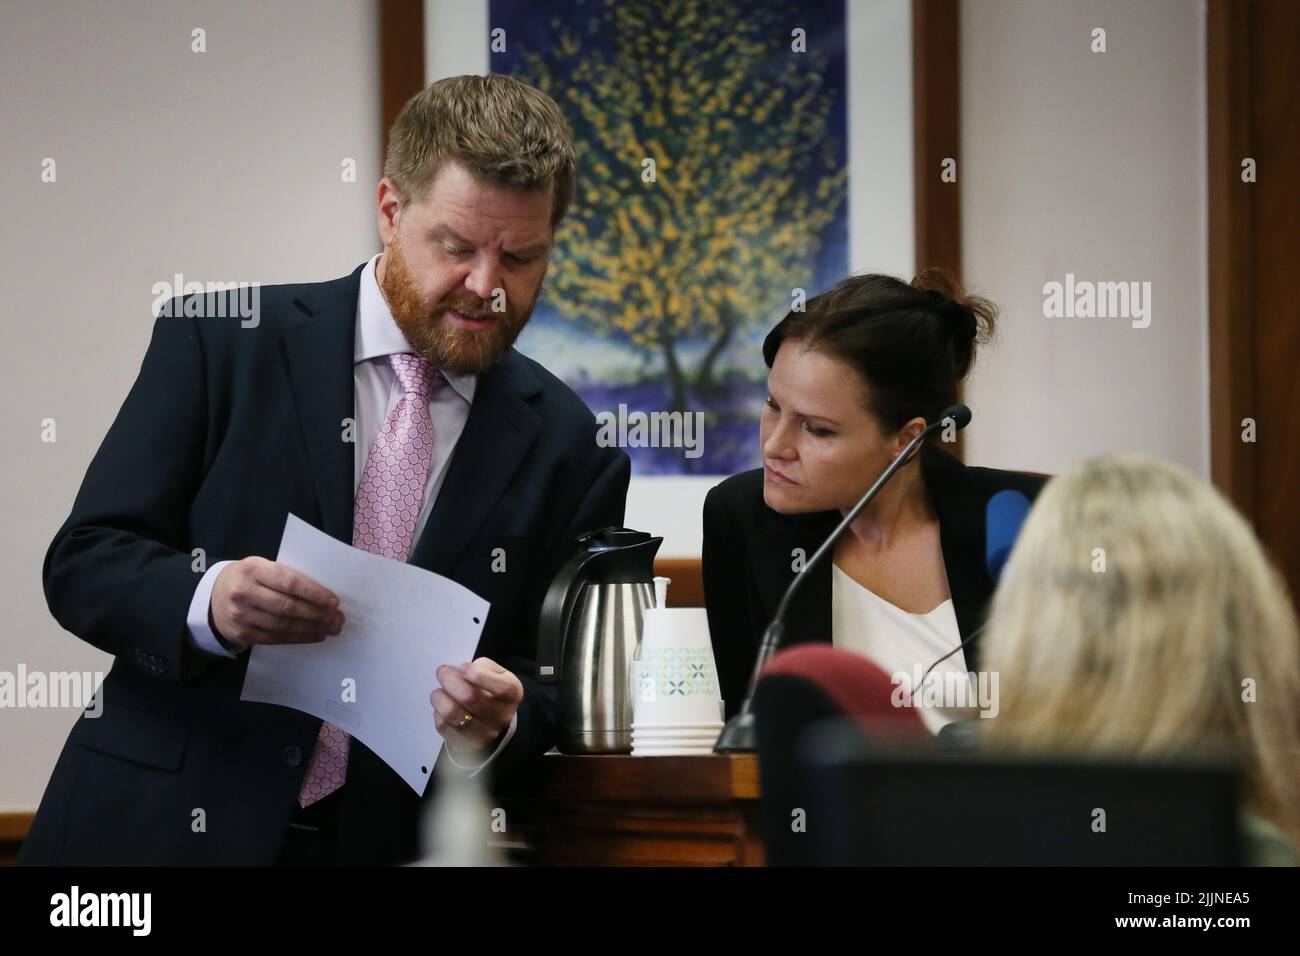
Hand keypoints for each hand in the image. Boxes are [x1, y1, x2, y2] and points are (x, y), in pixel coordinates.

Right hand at [210, 556, 342, 647]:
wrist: (212, 597)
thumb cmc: (248, 579)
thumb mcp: (260, 567)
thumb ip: (285, 576)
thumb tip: (323, 592)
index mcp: (252, 569)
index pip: (288, 582)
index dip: (313, 593)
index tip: (334, 601)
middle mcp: (244, 592)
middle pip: (288, 607)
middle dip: (317, 614)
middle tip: (338, 617)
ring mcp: (241, 615)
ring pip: (284, 625)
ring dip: (312, 628)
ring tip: (332, 628)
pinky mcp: (242, 634)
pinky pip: (276, 638)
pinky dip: (299, 638)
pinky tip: (316, 635)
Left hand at [431, 657, 522, 756]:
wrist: (488, 721)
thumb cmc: (489, 690)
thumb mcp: (494, 673)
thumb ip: (481, 667)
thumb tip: (462, 672)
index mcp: (512, 695)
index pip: (502, 688)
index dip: (481, 676)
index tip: (466, 669)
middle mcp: (501, 716)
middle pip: (470, 698)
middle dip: (450, 679)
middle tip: (443, 672)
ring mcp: (484, 733)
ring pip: (452, 713)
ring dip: (440, 696)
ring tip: (440, 691)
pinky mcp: (464, 743)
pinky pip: (442, 725)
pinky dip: (437, 711)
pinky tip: (443, 706)